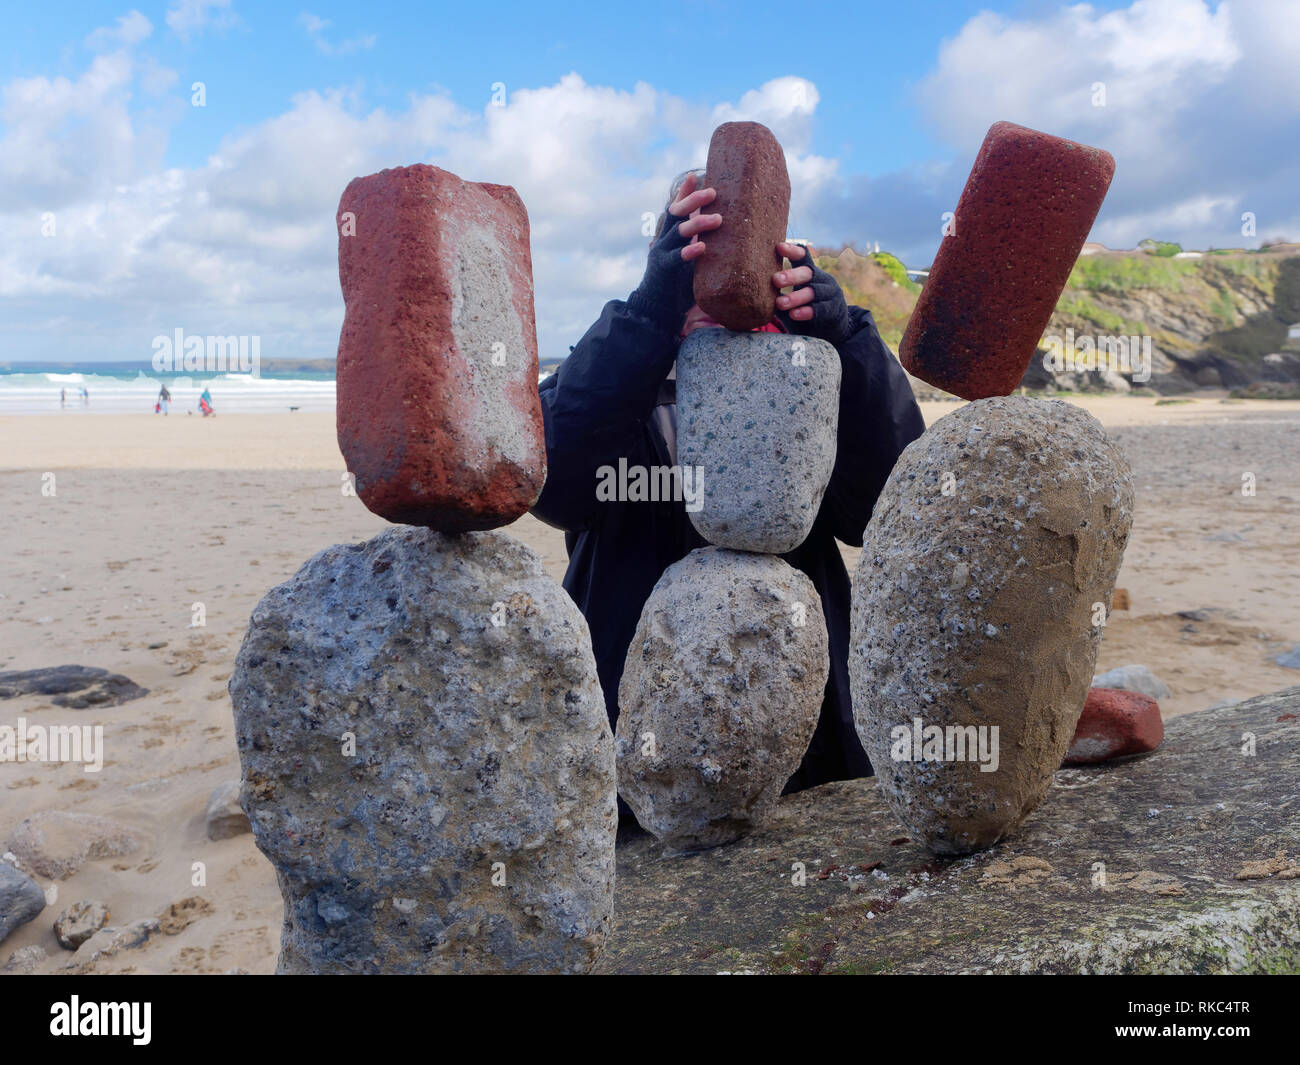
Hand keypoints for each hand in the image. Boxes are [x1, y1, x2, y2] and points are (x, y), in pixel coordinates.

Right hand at [629, 173, 720, 329]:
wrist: (658, 309)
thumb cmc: (679, 285)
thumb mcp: (693, 261)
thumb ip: (702, 245)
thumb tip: (725, 233)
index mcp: (671, 235)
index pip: (677, 209)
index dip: (684, 192)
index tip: (696, 176)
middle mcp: (664, 240)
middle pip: (676, 213)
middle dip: (693, 200)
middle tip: (713, 193)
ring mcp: (662, 253)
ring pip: (678, 231)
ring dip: (698, 223)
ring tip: (718, 219)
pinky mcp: (662, 269)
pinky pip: (676, 258)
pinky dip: (689, 252)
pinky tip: (702, 247)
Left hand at [773, 242, 852, 344]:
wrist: (828, 330)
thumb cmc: (803, 310)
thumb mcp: (790, 299)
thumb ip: (775, 293)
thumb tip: (747, 288)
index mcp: (809, 272)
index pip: (802, 256)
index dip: (792, 251)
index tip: (778, 247)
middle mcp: (821, 279)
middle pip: (808, 272)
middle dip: (791, 276)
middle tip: (775, 280)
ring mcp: (829, 293)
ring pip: (813, 292)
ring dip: (796, 297)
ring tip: (780, 303)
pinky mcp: (833, 310)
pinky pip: (819, 309)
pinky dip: (806, 311)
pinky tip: (794, 314)